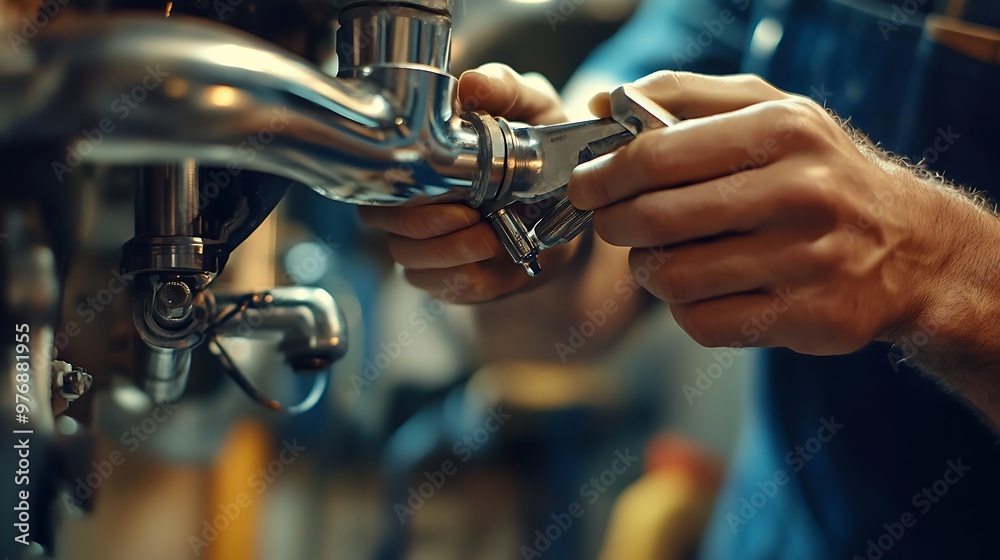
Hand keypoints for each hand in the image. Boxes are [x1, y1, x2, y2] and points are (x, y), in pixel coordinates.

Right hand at [359, 64, 582, 302]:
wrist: (579, 202)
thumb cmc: (544, 144)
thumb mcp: (534, 108)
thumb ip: (506, 89)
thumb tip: (470, 84)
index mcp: (418, 159)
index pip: (373, 177)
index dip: (395, 186)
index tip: (439, 183)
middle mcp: (413, 202)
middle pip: (380, 221)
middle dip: (423, 224)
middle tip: (471, 215)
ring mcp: (431, 243)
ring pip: (408, 259)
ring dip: (448, 252)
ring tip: (491, 238)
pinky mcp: (456, 277)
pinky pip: (442, 287)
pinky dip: (467, 278)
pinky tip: (498, 260)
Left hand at [569, 71, 993, 355]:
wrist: (909, 246)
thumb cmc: (817, 171)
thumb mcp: (766, 109)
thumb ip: (683, 96)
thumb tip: (603, 104)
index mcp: (782, 131)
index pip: (657, 156)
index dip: (604, 176)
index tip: (584, 186)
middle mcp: (802, 194)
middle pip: (656, 220)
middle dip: (616, 225)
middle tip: (615, 224)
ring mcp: (810, 262)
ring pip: (674, 278)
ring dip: (649, 270)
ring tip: (662, 256)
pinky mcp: (811, 319)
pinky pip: (705, 323)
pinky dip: (686, 310)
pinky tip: (702, 290)